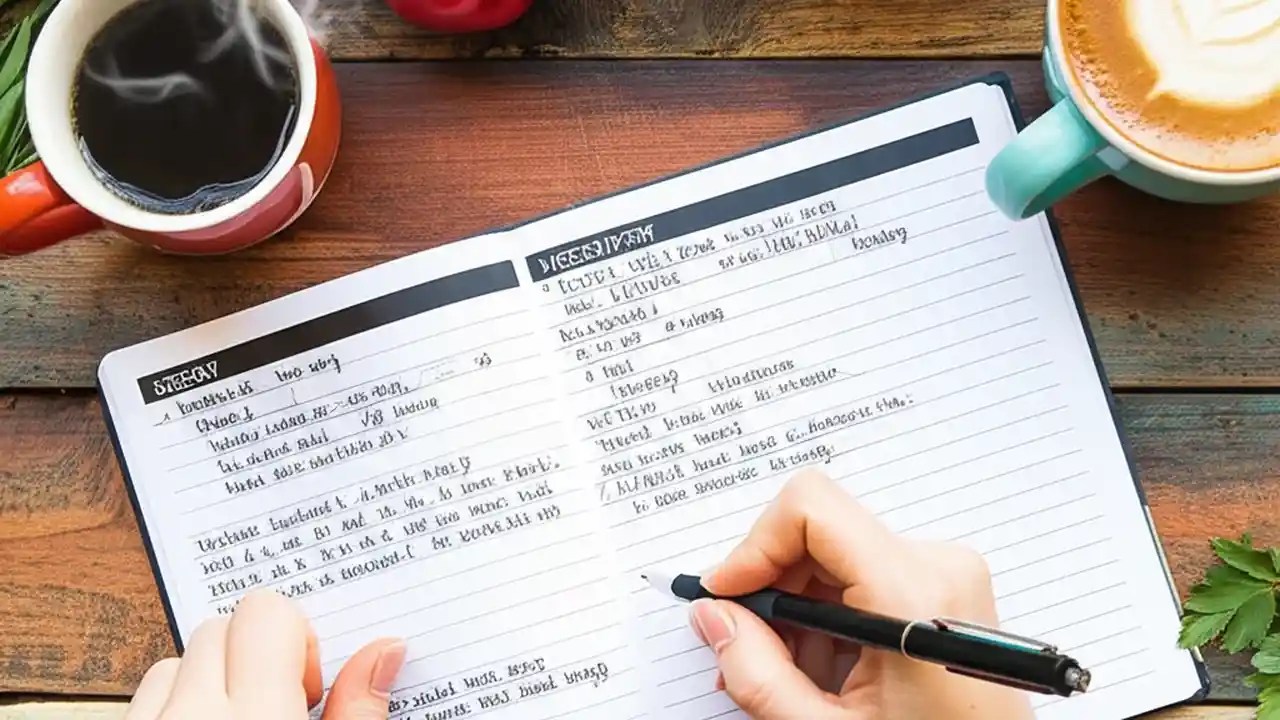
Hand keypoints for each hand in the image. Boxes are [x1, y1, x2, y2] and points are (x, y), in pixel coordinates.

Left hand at [126, 589, 405, 719]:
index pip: (265, 612)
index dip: (295, 639)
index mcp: (256, 715)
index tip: (307, 688)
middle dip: (255, 656)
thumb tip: (387, 648)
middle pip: (222, 626)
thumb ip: (358, 712)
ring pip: (176, 660)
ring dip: (210, 682)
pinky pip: (142, 701)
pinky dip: (174, 708)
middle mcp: (191, 716)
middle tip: (282, 710)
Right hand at [690, 469, 1035, 719]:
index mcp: (915, 592)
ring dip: (797, 615)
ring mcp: (946, 576)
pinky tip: (825, 676)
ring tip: (792, 680)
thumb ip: (758, 674)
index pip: (811, 508)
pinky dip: (827, 622)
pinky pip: (861, 581)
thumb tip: (714, 617)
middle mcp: (938, 566)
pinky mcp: (944, 591)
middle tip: (745, 650)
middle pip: (818, 536)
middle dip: (770, 592)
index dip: (754, 546)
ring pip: (834, 562)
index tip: (727, 593)